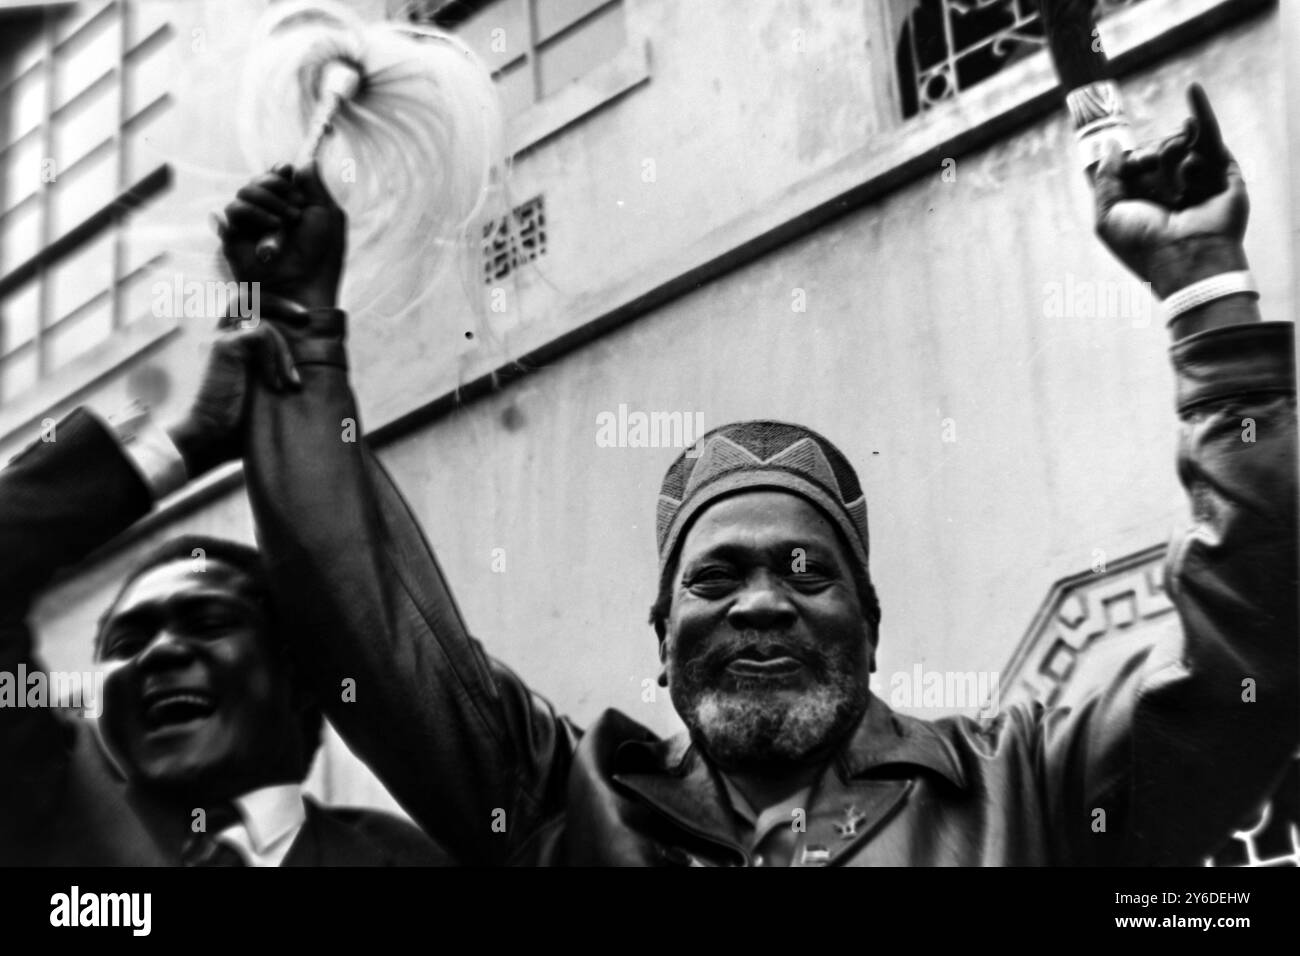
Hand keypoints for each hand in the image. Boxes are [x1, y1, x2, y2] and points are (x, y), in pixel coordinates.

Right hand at [166, 318, 300, 475]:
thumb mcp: (262, 395)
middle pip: (248, 297)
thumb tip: (311, 372)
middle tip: (304, 318)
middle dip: (280, 304)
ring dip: (284, 350)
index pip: (248, 311)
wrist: (206, 438)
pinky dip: (276, 358)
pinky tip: (276, 386)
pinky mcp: (223, 346)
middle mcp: (219, 337)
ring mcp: (219, 339)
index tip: (301, 323)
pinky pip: (261, 334)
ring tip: (292, 382)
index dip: (274, 310)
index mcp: (227, 345)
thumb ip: (274, 375)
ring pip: (262, 321)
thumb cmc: (233, 426)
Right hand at [218, 164, 346, 309]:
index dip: (279, 172)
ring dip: (266, 200)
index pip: (275, 177)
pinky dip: (250, 214)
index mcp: (289, 207)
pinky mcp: (232, 238)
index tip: (288, 172)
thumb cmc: (320, 256)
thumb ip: (315, 186)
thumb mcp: (327, 216)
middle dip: (276, 186)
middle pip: (258, 180)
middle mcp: (267, 214)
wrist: (303, 287)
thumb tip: (306, 161)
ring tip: (283, 222)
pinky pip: (230, 211)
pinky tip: (269, 227)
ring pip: (243, 192)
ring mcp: (249, 226)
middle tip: (295, 210)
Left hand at [1093, 84, 1248, 298]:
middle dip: (1152, 155)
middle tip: (1152, 167)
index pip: (1135, 163)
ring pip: (1180, 143)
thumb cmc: (1144, 244)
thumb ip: (1105, 178)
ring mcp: (1199, 178)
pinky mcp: (1223, 171)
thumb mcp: (1107, 215)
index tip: (1135, 165)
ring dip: (1171, 150)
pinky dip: (1202, 111)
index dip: (1132, 160)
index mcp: (1147, 198)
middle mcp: (1173, 187)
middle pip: (1157, 150)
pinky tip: (1192, 89)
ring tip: (1176, 172)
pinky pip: (1210, 136)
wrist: (1185, 257)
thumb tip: (1111, 143)